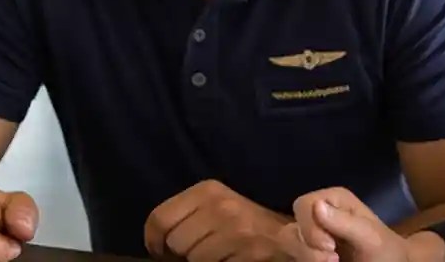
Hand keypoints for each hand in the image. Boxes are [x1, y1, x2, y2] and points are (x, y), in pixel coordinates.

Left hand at [145, 180, 290, 261]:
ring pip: (194, 259)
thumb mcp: (215, 205)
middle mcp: (221, 207)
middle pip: (175, 242)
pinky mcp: (250, 254)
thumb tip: (156, 242)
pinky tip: (232, 259)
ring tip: (218, 255)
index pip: (159, 218)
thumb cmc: (245, 220)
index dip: (153, 241)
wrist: (291, 233)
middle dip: (182, 254)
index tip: (159, 251)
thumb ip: (187, 215)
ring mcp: (236, 232)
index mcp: (207, 190)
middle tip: (199, 252)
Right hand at [277, 188, 433, 261]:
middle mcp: (318, 214)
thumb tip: (316, 206)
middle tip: (333, 261)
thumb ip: (345, 222)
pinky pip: (294, 256)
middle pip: (290, 228)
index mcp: (332, 200)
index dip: (310, 227)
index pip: (303, 205)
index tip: (331, 247)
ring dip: (304, 257)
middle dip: (306, 248)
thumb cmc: (386, 251)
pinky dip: (305, 260)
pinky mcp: (311, 252)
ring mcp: (312, 235)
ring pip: (288, 244)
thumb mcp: (371, 238)